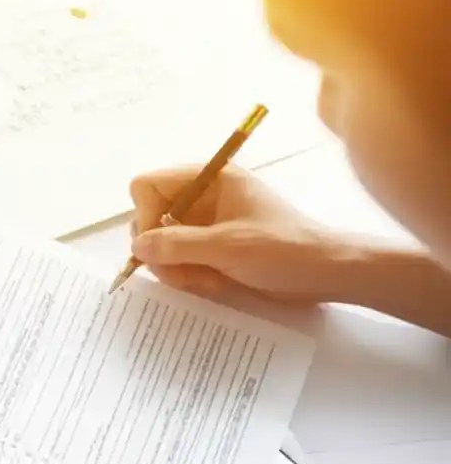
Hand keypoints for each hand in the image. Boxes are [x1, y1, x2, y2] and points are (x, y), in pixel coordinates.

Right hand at [128, 166, 359, 302]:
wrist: (327, 274)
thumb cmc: (284, 251)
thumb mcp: (228, 247)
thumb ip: (178, 245)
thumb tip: (136, 247)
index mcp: (209, 179)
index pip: (147, 186)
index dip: (146, 215)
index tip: (160, 244)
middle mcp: (201, 198)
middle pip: (149, 218)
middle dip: (161, 250)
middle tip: (184, 272)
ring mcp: (204, 224)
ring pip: (160, 245)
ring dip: (175, 268)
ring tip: (205, 281)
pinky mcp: (209, 248)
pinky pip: (177, 261)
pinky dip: (186, 276)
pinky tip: (212, 284)